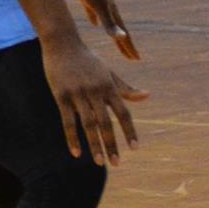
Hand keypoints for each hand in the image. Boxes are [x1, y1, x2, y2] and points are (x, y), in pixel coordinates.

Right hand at [41, 38, 147, 165]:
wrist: (63, 44)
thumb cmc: (89, 60)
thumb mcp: (109, 73)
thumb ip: (126, 89)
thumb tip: (147, 96)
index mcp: (110, 87)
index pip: (123, 113)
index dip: (129, 131)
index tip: (135, 148)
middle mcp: (96, 91)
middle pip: (106, 123)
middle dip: (112, 144)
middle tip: (117, 163)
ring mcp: (78, 94)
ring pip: (88, 125)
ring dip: (95, 145)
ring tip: (99, 162)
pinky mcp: (61, 96)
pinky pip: (68, 122)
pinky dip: (72, 138)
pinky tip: (76, 153)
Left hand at [64, 0, 139, 60]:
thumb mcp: (98, 7)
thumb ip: (109, 23)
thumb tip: (122, 37)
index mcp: (112, 13)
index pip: (123, 35)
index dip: (129, 48)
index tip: (136, 59)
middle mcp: (108, 10)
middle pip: (119, 31)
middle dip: (125, 44)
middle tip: (131, 57)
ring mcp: (99, 4)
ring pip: (109, 23)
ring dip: (114, 33)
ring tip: (117, 40)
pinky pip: (94, 14)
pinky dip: (96, 20)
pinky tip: (94, 22)